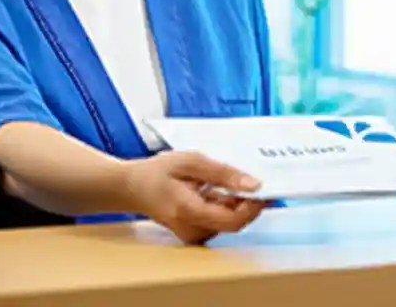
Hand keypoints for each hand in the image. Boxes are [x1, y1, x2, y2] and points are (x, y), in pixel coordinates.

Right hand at [123, 151, 267, 243]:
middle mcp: (193, 230)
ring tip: (220, 179)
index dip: (254, 206)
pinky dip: (224, 204)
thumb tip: (254, 185)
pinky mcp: (195, 233)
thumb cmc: (157, 172)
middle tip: (249, 177)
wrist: (131, 188)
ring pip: (229, 220)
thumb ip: (223, 173)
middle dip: (246, 201)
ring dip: (235, 201)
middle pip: (234, 221)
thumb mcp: (191, 162)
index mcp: (190, 211)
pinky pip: (219, 220)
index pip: (234, 220)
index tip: (264, 188)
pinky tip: (213, 189)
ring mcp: (194, 234)